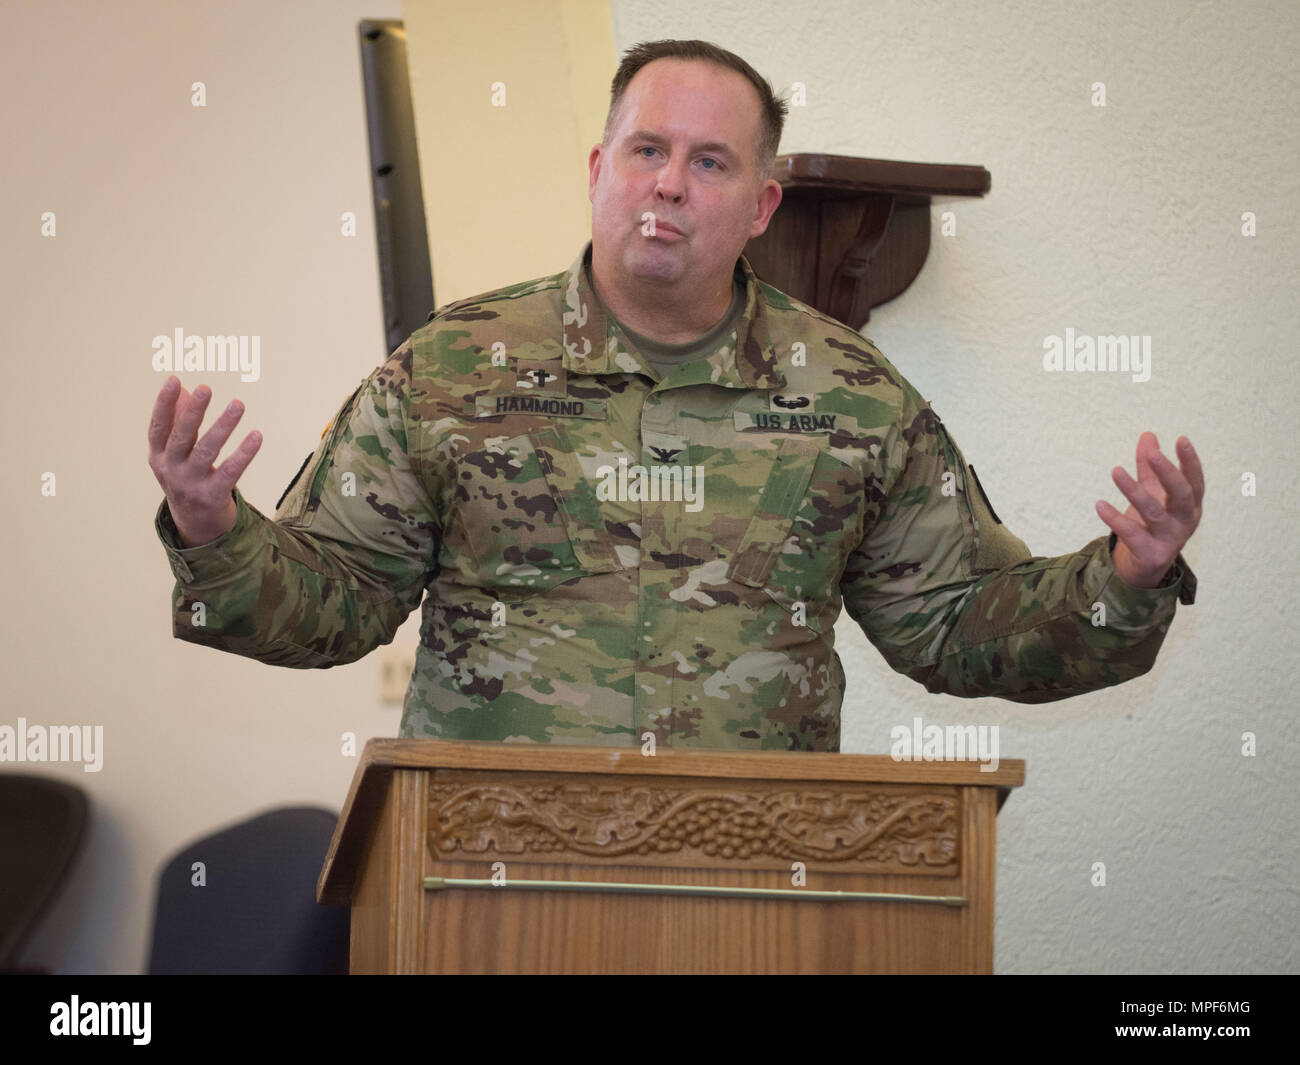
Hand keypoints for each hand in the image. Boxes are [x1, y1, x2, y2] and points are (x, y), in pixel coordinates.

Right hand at [148, 376, 261, 546]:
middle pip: (182, 437)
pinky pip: (230, 472)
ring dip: (223, 426)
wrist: (196, 524)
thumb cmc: (186, 477)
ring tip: (238, 404)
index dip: (163, 404)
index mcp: (158, 456)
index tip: (174, 380)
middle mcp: (170, 470)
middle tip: (207, 387)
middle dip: (193, 412)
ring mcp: (191, 485)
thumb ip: (179, 423)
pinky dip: (244, 453)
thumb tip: (187, 390)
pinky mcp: (213, 497)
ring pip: (207, 452)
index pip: (158, 427)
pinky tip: (256, 435)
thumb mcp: (176, 454)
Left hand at [1096, 432, 1202, 587]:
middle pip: (1181, 494)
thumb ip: (1149, 466)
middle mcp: (1185, 521)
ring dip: (1134, 491)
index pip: (1194, 480)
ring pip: (1153, 513)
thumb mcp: (1153, 492)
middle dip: (1167, 473)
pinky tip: (1099, 504)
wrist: (1146, 565)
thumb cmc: (1153, 522)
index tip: (1181, 439)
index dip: (1190, 461)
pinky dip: (1115, 519)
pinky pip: (1131, 534)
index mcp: (1190, 504)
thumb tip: (1148, 434)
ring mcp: (1169, 539)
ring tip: (1115, 470)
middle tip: (1153, 454)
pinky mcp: (1151, 554)